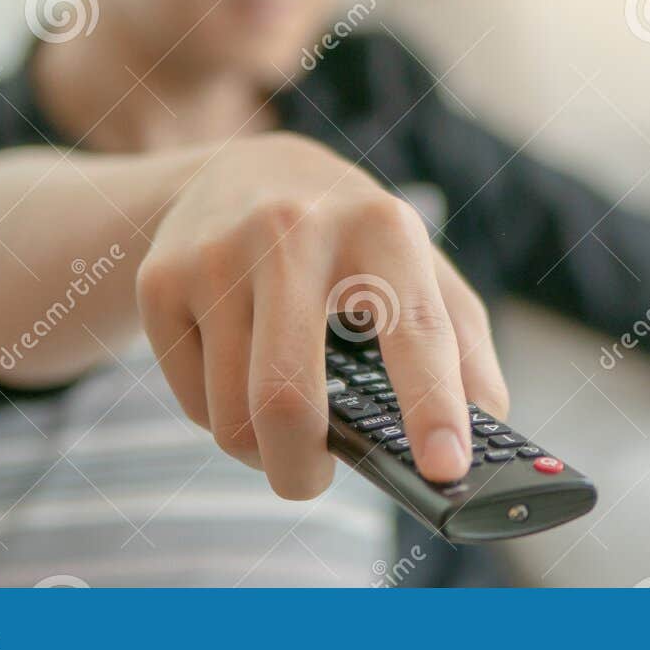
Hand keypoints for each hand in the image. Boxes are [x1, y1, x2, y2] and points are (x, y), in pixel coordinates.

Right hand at [135, 134, 508, 496]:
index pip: (413, 330)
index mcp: (381, 227)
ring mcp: (218, 252)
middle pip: (288, 400)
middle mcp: (295, 230)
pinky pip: (190, 401)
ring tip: (282, 419)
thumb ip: (465, 345)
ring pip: (231, 416)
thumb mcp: (421, 268)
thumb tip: (488, 428)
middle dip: (301, 472)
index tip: (446, 470)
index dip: (433, 406)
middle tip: (312, 478)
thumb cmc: (353, 240)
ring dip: (260, 449)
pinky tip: (236, 372)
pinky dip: (218, 415)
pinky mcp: (161, 277)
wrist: (243, 171)